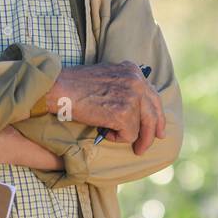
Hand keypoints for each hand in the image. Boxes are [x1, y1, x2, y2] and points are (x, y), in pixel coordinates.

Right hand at [44, 61, 165, 154]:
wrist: (59, 88)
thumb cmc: (75, 85)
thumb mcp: (107, 76)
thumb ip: (124, 86)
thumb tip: (136, 107)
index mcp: (133, 71)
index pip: (153, 97)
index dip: (157, 116)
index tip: (158, 131)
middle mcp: (137, 82)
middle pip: (154, 113)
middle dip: (152, 134)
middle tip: (144, 147)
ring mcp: (132, 97)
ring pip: (143, 128)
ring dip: (127, 136)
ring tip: (111, 134)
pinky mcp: (123, 113)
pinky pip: (128, 135)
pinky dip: (115, 138)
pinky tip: (102, 130)